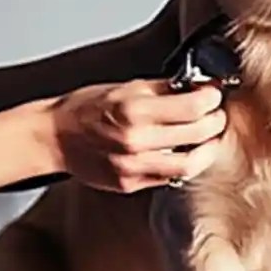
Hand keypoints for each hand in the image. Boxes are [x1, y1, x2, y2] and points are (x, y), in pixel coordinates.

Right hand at [50, 79, 225, 192]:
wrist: (54, 137)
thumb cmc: (84, 108)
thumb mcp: (123, 87)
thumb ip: (162, 89)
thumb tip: (197, 87)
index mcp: (133, 110)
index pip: (193, 106)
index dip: (211, 98)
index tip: (214, 93)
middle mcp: (135, 141)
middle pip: (198, 133)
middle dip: (215, 121)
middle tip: (216, 113)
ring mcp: (133, 166)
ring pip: (191, 164)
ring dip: (207, 149)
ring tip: (208, 138)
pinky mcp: (130, 184)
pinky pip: (170, 177)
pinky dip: (184, 165)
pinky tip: (183, 152)